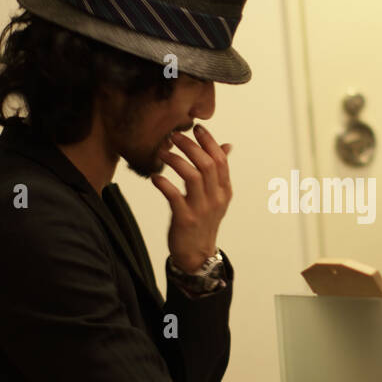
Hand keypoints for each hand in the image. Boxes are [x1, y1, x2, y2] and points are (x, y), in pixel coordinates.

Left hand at [150, 123, 232, 272]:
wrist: (197, 254)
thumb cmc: (203, 221)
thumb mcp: (217, 196)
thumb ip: (219, 171)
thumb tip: (226, 146)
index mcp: (224, 190)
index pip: (220, 160)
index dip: (209, 141)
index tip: (197, 128)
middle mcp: (215, 198)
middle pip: (207, 164)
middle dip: (191, 146)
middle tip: (175, 135)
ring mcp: (201, 209)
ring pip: (193, 177)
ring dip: (176, 161)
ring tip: (163, 152)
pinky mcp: (185, 219)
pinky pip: (174, 197)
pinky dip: (163, 184)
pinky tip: (155, 178)